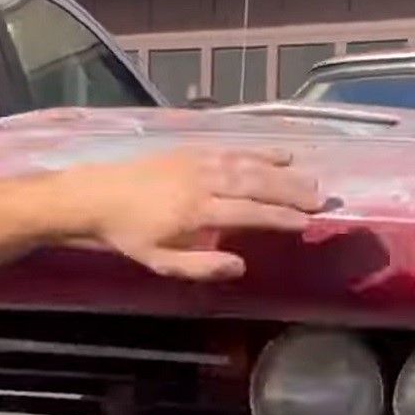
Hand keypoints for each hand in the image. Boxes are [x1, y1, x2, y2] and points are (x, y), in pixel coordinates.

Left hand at [69, 147, 324, 280]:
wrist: (93, 196)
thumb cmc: (127, 236)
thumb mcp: (160, 262)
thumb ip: (201, 266)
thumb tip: (241, 266)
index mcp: (195, 211)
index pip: (247, 213)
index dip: (279, 217)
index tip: (306, 222)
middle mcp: (201, 181)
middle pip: (254, 183)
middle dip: (290, 191)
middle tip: (321, 199)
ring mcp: (197, 162)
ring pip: (247, 163)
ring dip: (282, 171)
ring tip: (310, 179)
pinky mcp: (191, 150)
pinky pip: (232, 148)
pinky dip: (259, 150)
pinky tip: (280, 154)